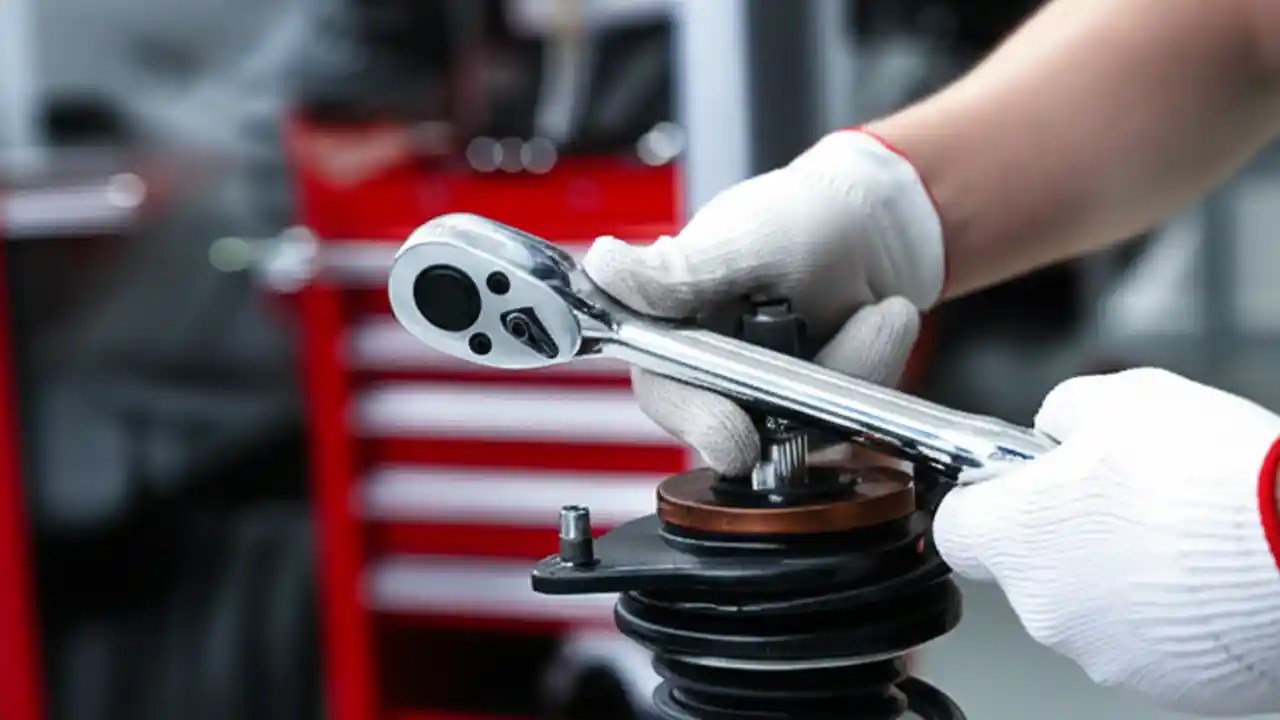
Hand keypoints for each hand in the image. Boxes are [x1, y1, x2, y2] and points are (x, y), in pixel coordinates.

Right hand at [583, 131, 944, 473]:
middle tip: (867, 323)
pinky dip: (874, 368)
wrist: (875, 224)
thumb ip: (680, 270)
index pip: (665, 396)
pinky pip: (846, 421)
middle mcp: (707, 374)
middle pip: (742, 431)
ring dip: (857, 365)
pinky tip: (880, 319)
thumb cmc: (801, 217)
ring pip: (803, 431)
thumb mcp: (744, 238)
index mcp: (669, 330)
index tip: (744, 432)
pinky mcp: (809, 413)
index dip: (701, 421)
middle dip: (806, 388)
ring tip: (877, 309)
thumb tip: (603, 269)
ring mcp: (762, 400)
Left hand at [935, 368, 1279, 715]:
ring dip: (1122, 573)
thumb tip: (1057, 429)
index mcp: (1019, 538)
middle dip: (1066, 532)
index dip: (983, 500)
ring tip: (1182, 532)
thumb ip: (1064, 414)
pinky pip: (1150, 641)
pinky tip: (1212, 575)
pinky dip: (1170, 614)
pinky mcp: (1171, 687)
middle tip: (1125, 496)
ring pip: (1092, 606)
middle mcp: (1050, 609)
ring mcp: (1109, 656)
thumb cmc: (1215, 477)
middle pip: (1030, 567)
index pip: (957, 528)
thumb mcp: (1121, 399)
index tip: (1011, 484)